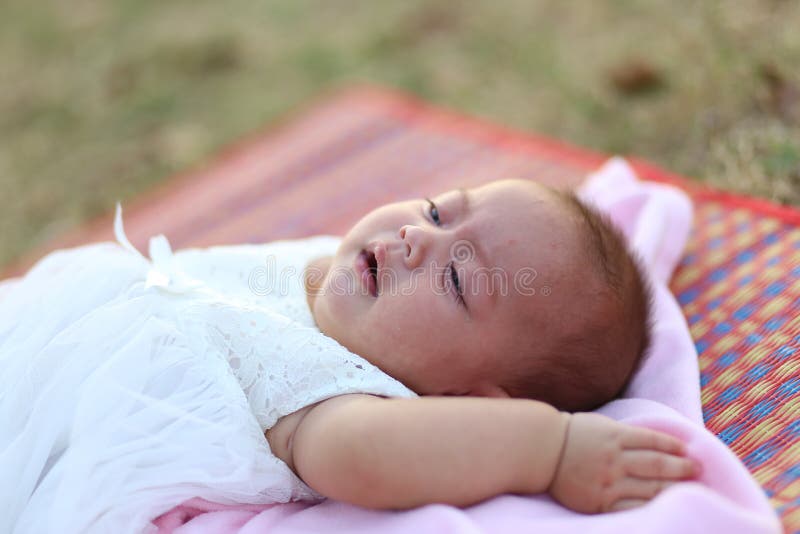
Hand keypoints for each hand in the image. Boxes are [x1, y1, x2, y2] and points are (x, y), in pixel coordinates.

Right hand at [547, 413, 698, 513]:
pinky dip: (650, 507)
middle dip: (681, 467)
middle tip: (698, 470)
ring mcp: (607, 481)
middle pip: (657, 464)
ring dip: (673, 487)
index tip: (688, 450)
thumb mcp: (599, 424)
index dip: (673, 446)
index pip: (653, 440)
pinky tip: (664, 506)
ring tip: (690, 488)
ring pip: (649, 487)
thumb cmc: (570, 435)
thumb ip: (623, 433)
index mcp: (614, 435)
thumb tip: (652, 441)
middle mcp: (614, 458)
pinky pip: (630, 506)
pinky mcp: (599, 501)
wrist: (539, 450)